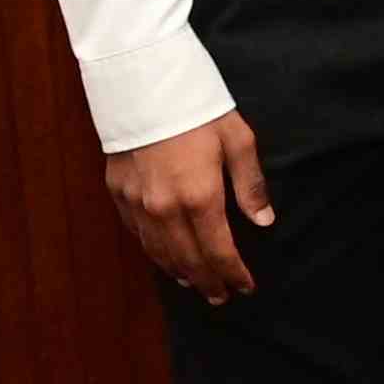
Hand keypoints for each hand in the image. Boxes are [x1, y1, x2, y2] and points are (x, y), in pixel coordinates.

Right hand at [105, 110, 273, 305]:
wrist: (144, 87)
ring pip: (160, 253)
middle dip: (208, 281)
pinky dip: (154, 253)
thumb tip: (264, 221)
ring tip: (196, 284)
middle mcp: (165, 210)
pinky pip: (138, 236)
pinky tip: (165, 258)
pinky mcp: (119, 195)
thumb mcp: (238, 140)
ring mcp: (138, 205)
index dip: (234, 273)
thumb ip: (250, 185)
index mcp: (200, 197)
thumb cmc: (199, 110)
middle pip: (188, 260)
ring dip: (180, 273)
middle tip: (221, 296)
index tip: (246, 287)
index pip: (219, 251)